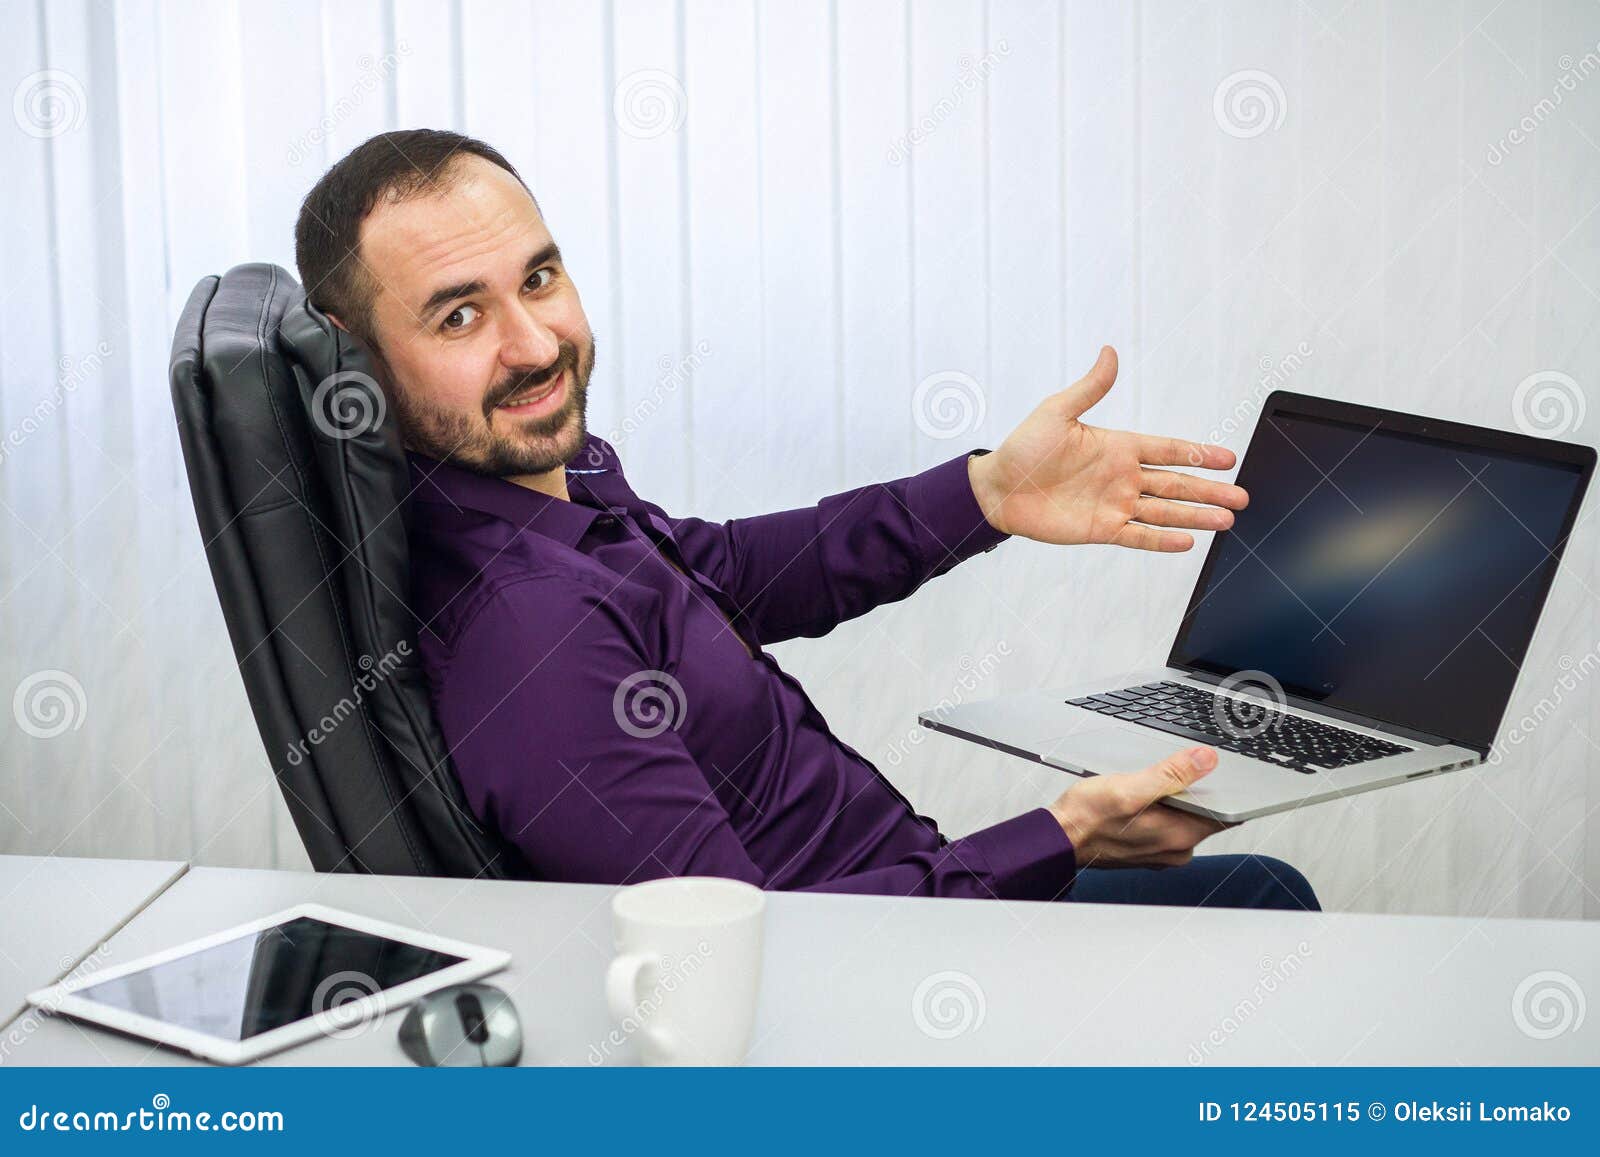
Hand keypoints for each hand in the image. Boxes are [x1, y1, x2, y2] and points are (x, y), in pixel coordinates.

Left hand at [966, 346, 1248, 550]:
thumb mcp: (1058, 412)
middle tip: (1242, 497)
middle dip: (1210, 491)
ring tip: (1227, 521)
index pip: (1169, 450)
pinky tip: (1188, 541)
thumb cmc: (1023, 449)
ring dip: (1196, 516)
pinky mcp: (1101, 529)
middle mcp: (1122, 477)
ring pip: (1165, 511)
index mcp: (1118, 446)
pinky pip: (1139, 536)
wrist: (997, 489)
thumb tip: (1109, 352)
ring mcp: (1114, 504)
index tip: (1229, 458)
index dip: (1199, 454)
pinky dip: (1163, 540)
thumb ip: (1090, 387)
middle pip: (1177, 484)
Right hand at [1047, 746, 1227, 868]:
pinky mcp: (1147, 849)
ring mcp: (1161, 852)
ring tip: (1150, 783)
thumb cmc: (1086, 818)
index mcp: (1179, 836)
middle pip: (1205, 814)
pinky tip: (1140, 798)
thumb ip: (1171, 774)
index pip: (1226, 815)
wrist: (1058, 839)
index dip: (1228, 790)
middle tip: (1174, 768)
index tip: (1222, 770)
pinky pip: (1167, 825)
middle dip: (1196, 790)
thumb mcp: (1130, 787)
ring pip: (1185, 818)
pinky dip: (1160, 809)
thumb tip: (1205, 759)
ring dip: (1175, 798)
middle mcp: (1175, 850)